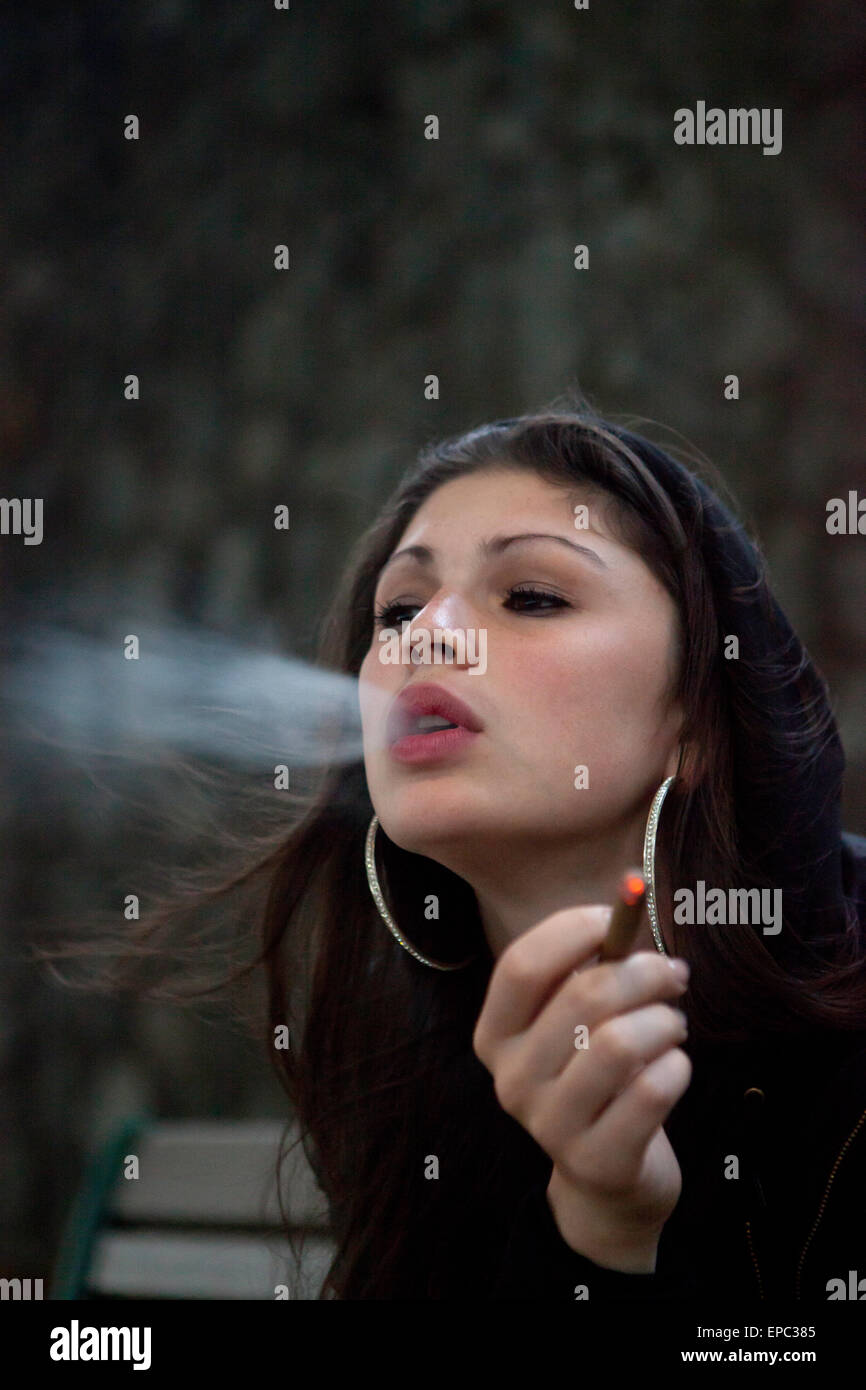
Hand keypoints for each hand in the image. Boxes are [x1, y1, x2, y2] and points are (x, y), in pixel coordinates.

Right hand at [472, 905, 691, 1272]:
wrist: (605, 1178)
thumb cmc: (595, 1074)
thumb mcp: (574, 1021)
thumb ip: (590, 966)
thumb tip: (628, 897)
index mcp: (494, 1035)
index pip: (522, 965)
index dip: (574, 930)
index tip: (615, 915)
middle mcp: (511, 1080)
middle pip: (583, 997)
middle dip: (643, 972)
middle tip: (673, 973)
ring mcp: (549, 1126)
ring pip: (620, 1042)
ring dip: (664, 1021)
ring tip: (674, 1025)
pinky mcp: (596, 1160)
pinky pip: (652, 1090)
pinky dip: (677, 1066)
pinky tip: (675, 1067)